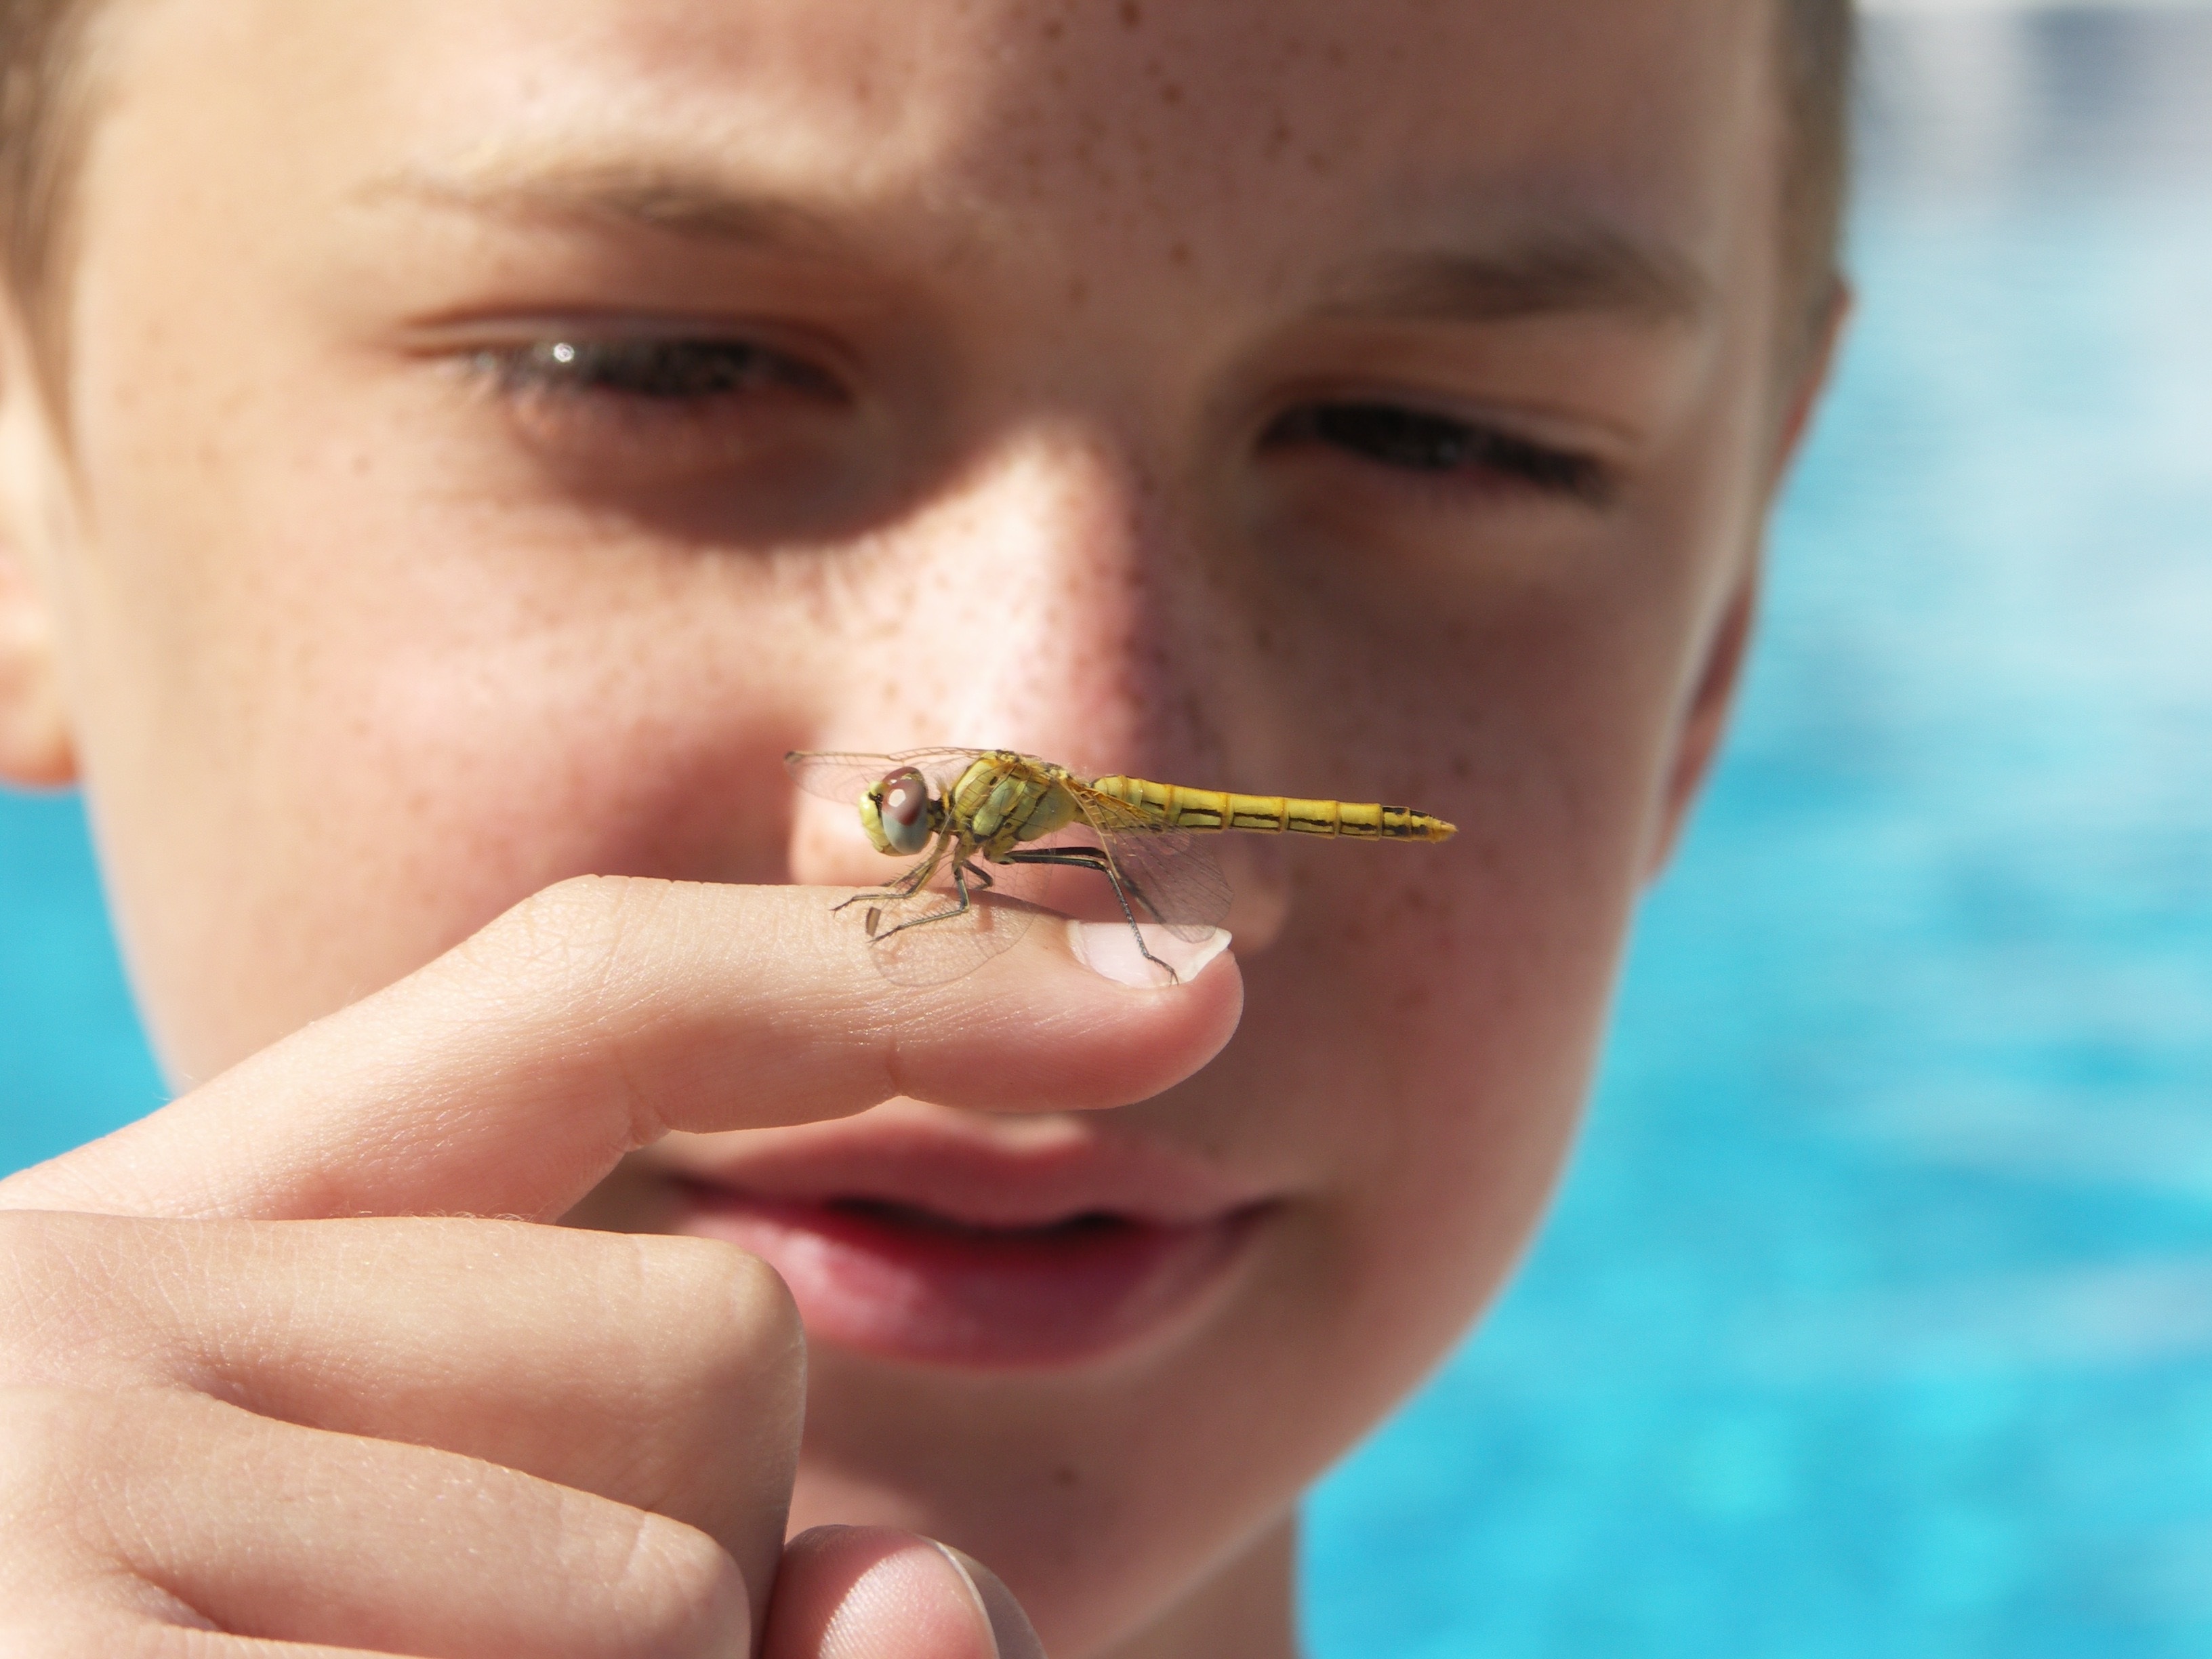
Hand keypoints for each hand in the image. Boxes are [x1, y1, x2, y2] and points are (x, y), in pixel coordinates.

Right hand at [0, 876, 1240, 1655]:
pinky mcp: (59, 1657)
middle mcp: (76, 1304)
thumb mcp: (359, 1569)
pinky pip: (613, 1656)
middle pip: (708, 1347)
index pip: (581, 997)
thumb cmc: (124, 1608)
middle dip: (685, 1565)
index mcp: (145, 1245)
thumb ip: (646, 1534)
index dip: (880, 971)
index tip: (1181, 983)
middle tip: (373, 1627)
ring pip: (677, 1570)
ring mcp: (46, 1484)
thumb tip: (935, 1592)